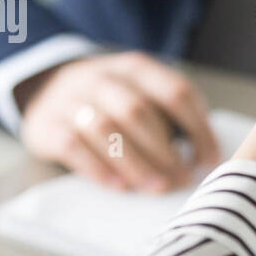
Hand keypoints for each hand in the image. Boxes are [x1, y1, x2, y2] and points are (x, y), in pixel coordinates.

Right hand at [17, 51, 220, 191]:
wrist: (44, 90)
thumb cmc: (110, 101)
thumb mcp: (140, 92)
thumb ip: (170, 114)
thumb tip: (205, 157)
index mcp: (135, 68)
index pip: (175, 93)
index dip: (198, 129)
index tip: (210, 160)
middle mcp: (102, 78)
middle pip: (139, 112)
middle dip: (166, 151)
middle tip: (183, 179)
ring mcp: (71, 100)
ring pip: (106, 129)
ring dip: (136, 163)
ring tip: (158, 187)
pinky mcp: (46, 125)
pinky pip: (73, 146)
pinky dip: (99, 168)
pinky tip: (120, 185)